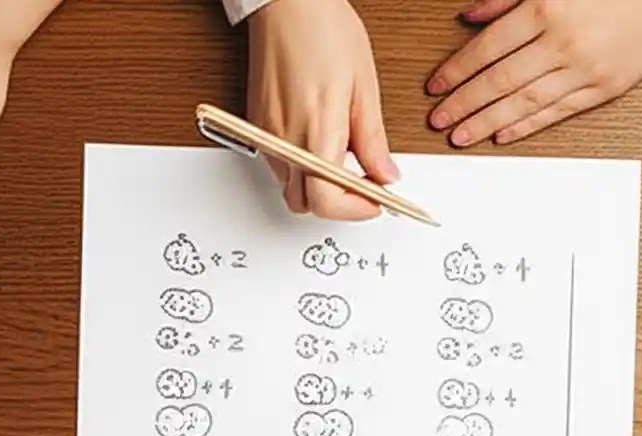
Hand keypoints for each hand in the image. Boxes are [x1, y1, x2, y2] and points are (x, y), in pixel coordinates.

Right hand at [247, 0, 398, 219]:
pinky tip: (321, 144)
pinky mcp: (255, 126)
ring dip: (318, 186)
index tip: (377, 201)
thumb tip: (385, 175)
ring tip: (345, 160)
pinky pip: (278, 165)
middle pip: (305, 204)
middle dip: (338, 204)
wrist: (287, 3)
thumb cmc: (325, 31)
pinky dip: (302, 168)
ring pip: (290, 186)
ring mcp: (265, 134)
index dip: (355, 210)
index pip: (326, 200)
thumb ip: (372, 140)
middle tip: (365, 186)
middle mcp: (284, 138)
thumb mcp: (364, 86)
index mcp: (316, 130)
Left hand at [427, 0, 641, 145]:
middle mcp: (566, 41)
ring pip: (526, 103)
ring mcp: (588, 69)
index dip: (456, 71)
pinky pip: (560, 111)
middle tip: (439, 121)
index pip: (487, 48)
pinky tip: (505, 135)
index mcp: (549, 6)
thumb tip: (471, 17)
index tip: (435, 88)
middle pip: (500, 81)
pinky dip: (529, 126)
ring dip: (488, 122)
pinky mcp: (608, 87)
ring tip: (462, 136)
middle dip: (464, 104)